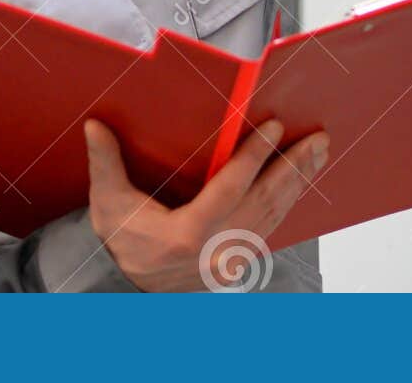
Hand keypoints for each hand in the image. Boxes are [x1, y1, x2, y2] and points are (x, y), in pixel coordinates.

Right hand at [83, 116, 328, 291]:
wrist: (129, 288)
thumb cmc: (123, 239)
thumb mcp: (108, 202)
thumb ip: (105, 163)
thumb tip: (94, 124)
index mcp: (186, 235)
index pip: (230, 188)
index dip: (255, 155)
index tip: (276, 126)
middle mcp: (215, 250)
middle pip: (264, 201)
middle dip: (294, 166)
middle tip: (318, 138)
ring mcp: (231, 260)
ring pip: (273, 215)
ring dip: (299, 181)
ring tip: (318, 151)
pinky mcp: (238, 262)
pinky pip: (271, 227)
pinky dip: (288, 202)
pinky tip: (300, 181)